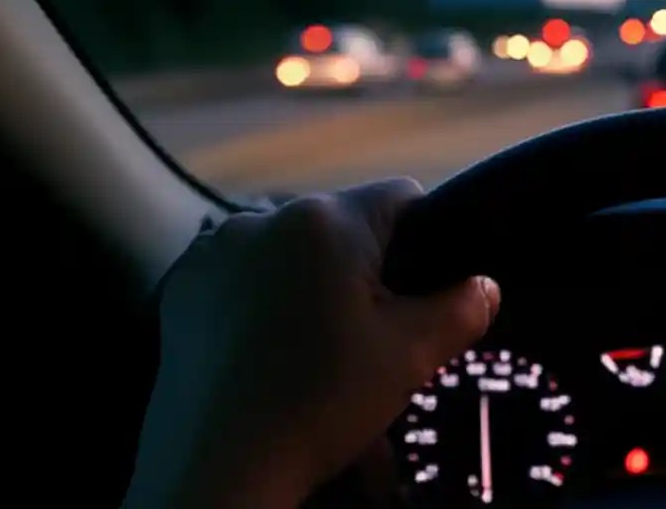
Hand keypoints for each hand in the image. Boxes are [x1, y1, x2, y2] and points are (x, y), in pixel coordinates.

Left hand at [123, 179, 500, 508]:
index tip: (418, 295)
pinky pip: (242, 274)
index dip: (424, 243)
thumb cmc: (319, 403)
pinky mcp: (183, 286)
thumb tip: (482, 286)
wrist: (221, 467)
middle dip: (363, 268)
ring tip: (314, 346)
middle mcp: (265, 217)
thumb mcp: (411, 355)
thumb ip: (462, 307)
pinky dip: (260, 299)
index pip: (401, 197)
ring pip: (292, 250)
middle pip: (343, 226)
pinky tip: (268, 349)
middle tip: (370, 334)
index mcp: (327, 220)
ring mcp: (215, 250)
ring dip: (309, 281)